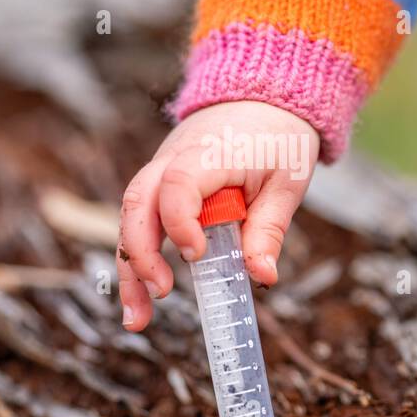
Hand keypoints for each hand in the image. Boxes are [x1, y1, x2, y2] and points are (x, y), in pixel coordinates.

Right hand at [117, 100, 319, 330]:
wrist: (264, 97)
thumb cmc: (278, 138)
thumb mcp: (286, 184)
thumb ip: (269, 229)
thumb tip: (262, 277)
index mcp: (209, 153)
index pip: (178, 185)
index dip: (180, 223)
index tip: (196, 255)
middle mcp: (173, 158)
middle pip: (137, 203)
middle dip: (140, 254)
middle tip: (161, 294)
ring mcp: (161, 169)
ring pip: (130, 216)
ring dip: (130, 266)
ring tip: (137, 318)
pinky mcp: (160, 184)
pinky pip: (140, 220)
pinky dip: (138, 256)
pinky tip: (141, 295)